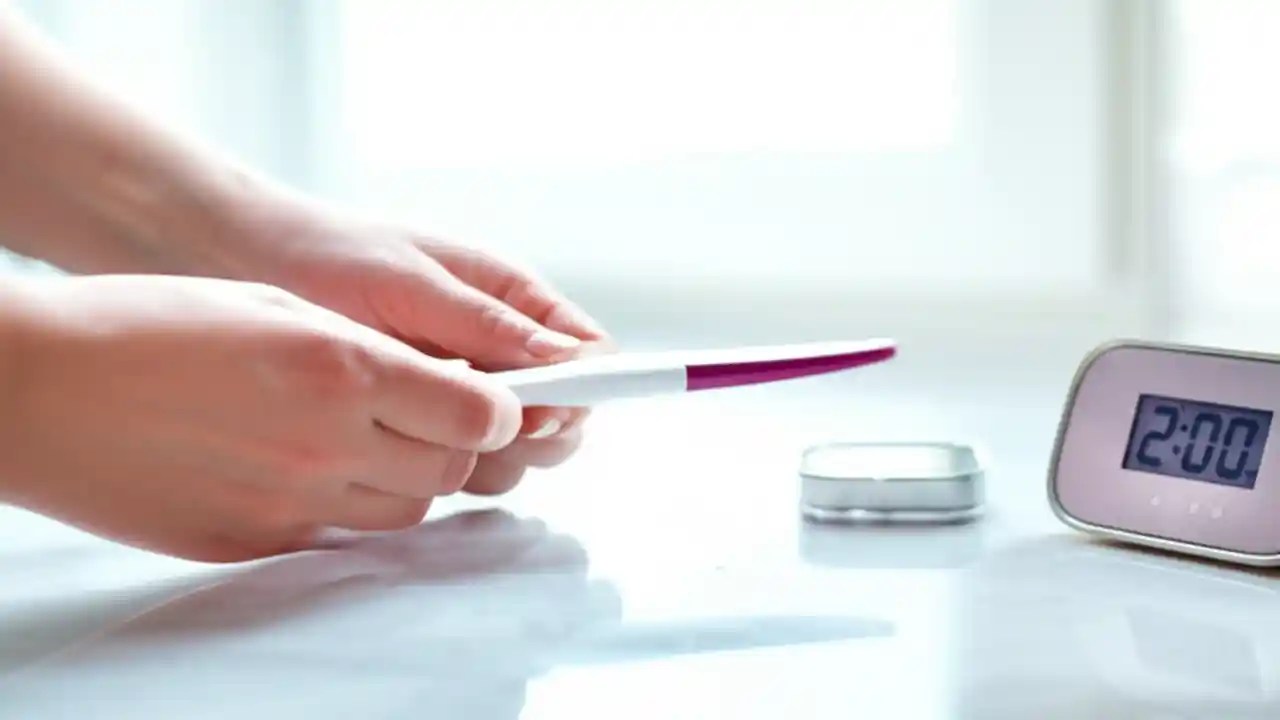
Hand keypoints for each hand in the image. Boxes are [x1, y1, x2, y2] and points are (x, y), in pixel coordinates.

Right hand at [0, 275, 523, 561]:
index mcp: (341, 366)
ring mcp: (289, 501)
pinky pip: (336, 534)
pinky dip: (344, 505)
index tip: (492, 399)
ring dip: (408, 478)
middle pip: (451, 469)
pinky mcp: (252, 541)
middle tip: (436, 416)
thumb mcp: (277, 307)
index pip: (478, 414)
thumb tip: (441, 389)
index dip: (498, 408)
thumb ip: (370, 352)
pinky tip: (303, 466)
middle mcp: (327, 442)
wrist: (41, 388)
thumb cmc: (148, 323)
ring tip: (364, 438)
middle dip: (458, 443)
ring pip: (405, 511)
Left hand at [224, 196, 612, 494]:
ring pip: (514, 452)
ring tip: (417, 425)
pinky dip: (442, 467)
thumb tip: (569, 358)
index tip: (540, 409)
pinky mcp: (423, 426)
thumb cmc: (330, 256)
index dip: (581, 390)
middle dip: (531, 434)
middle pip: (562, 418)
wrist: (249, 271)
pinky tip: (394, 443)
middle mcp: (501, 353)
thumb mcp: (409, 282)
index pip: (589, 356)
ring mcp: (464, 394)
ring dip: (483, 456)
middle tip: (470, 423)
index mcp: (514, 302)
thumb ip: (486, 323)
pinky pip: (461, 465)